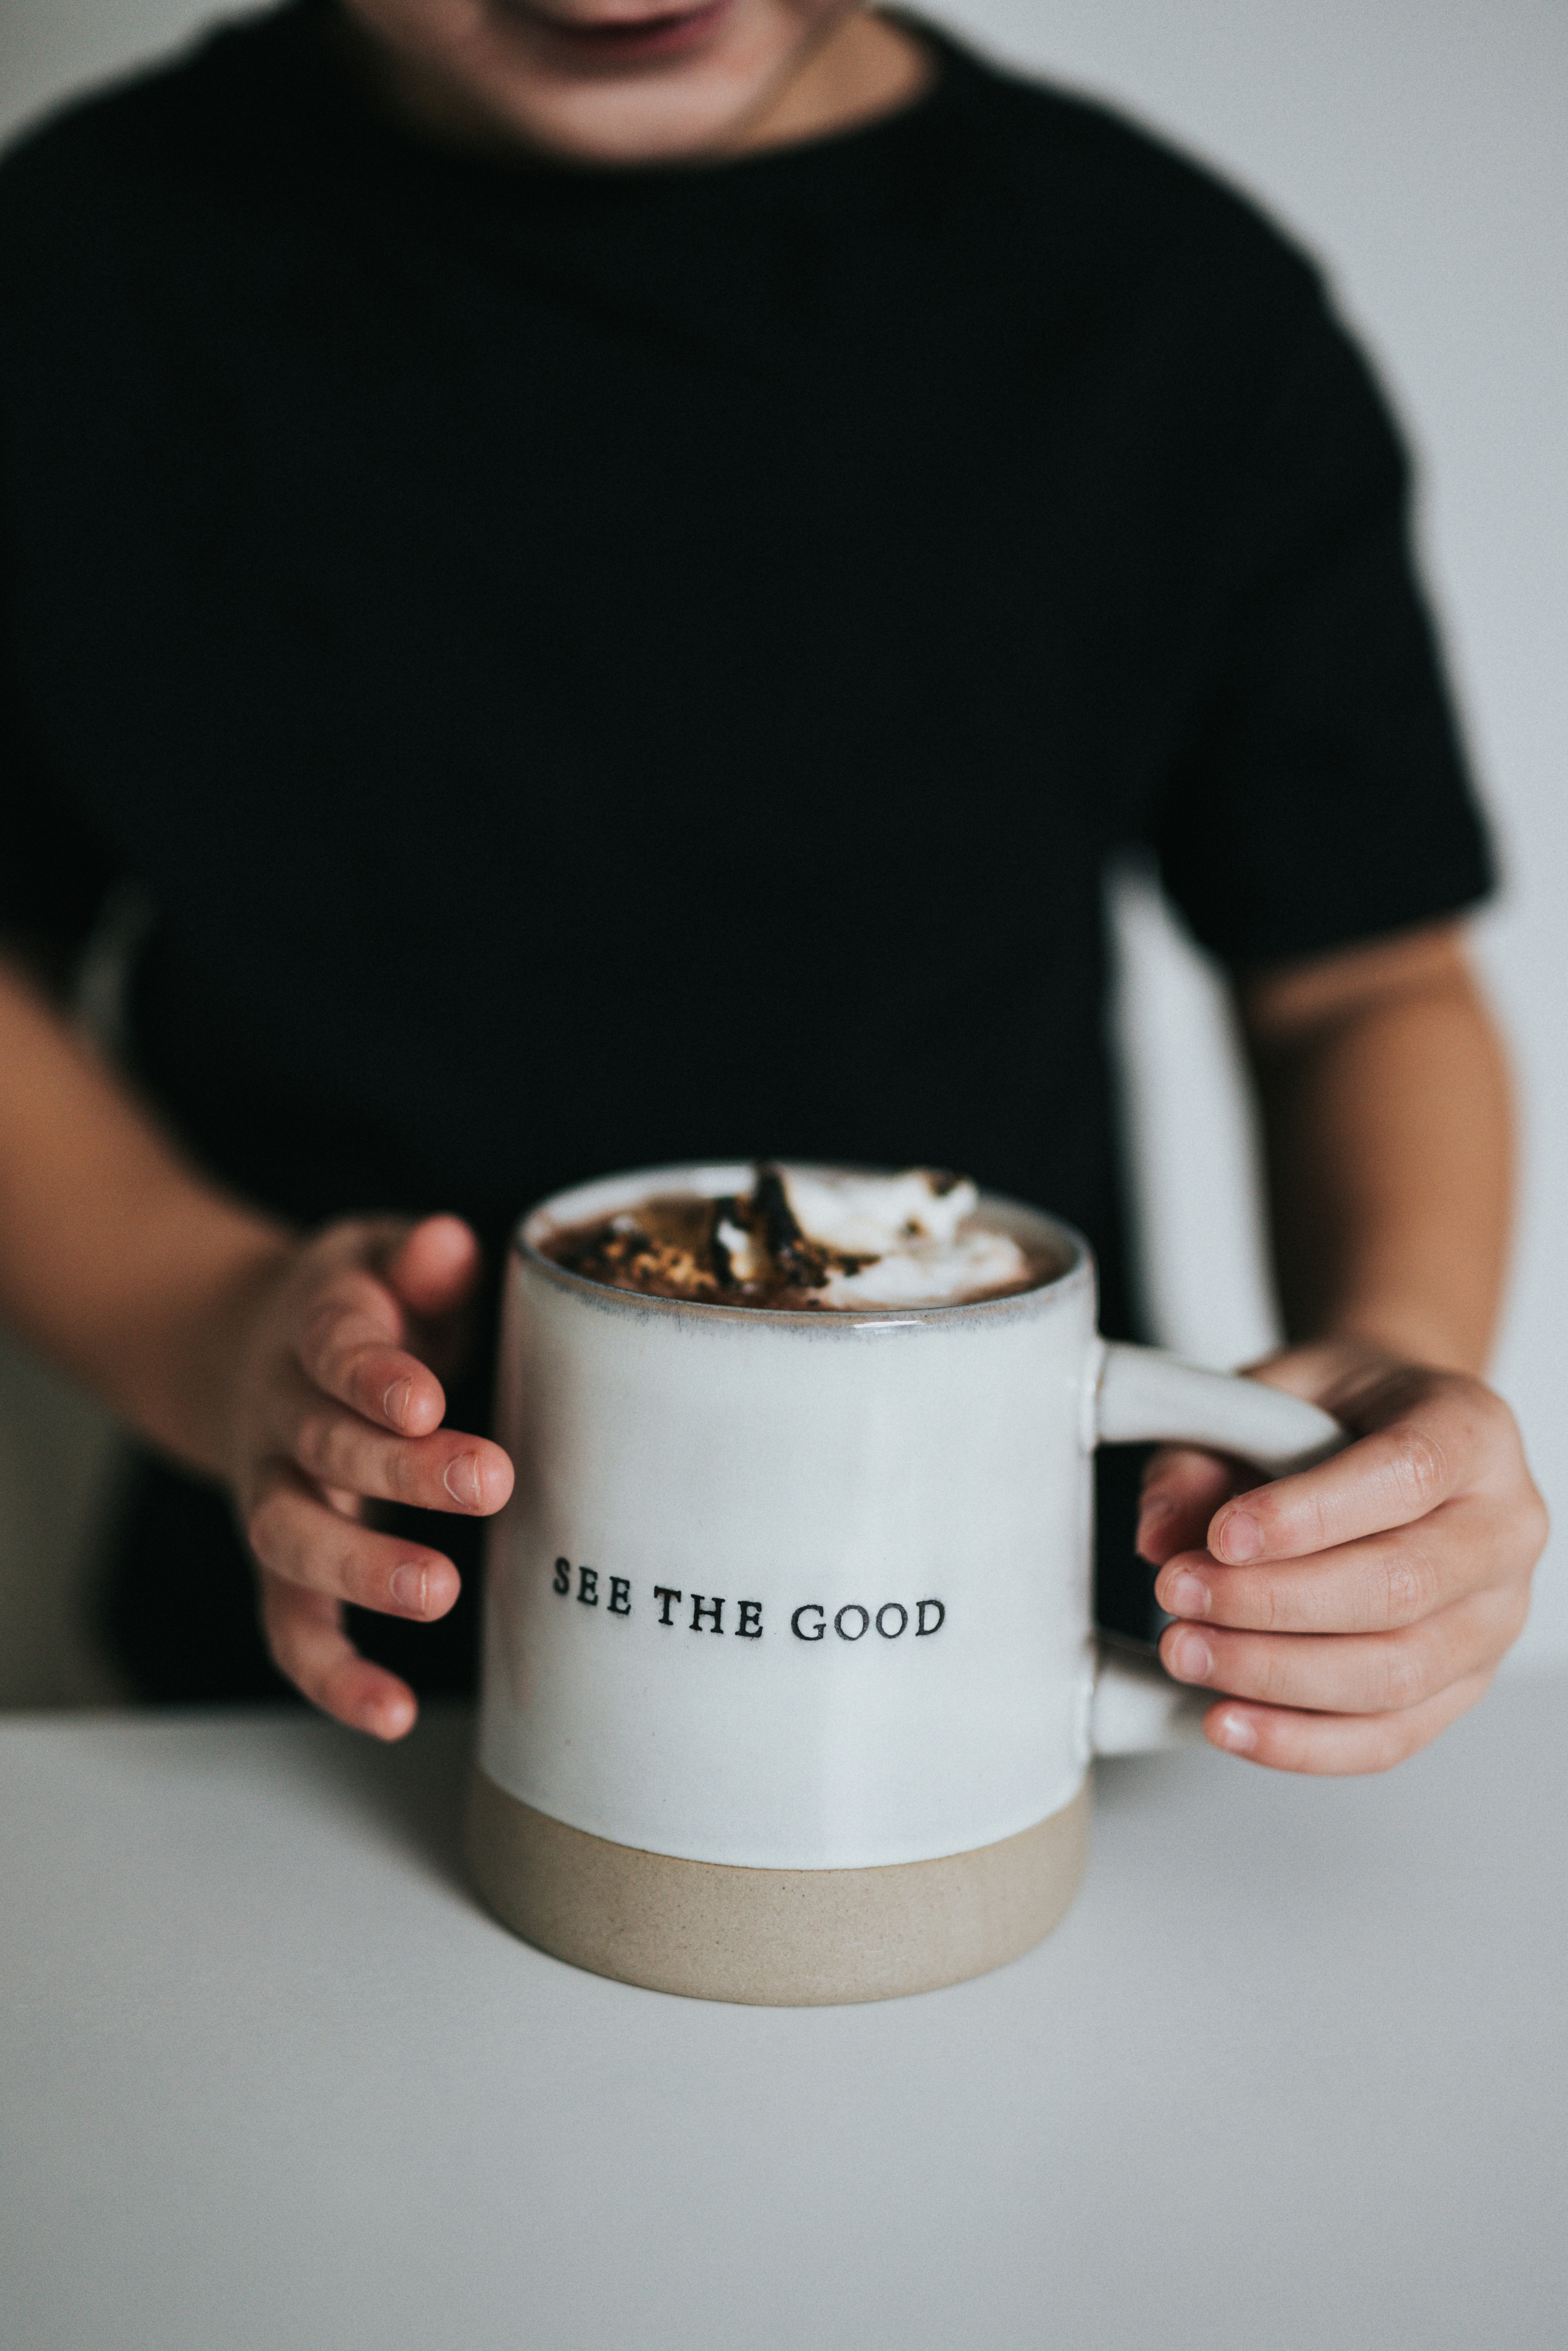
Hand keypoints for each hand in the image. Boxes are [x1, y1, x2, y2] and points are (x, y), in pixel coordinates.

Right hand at [222, 1215, 513, 1739]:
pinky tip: (390, 1711)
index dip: (374, 1376)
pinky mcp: (284, 1563)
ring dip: (362, 1571)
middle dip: (401, 1471)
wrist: (261, 1351)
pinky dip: (333, 1673)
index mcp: (313, 1338)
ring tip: (438, 1592)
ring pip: (293, 1542)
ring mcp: (274, 1497)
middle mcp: (280, 1420)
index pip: (335, 1352)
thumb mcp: (384, 1261)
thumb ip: (420, 1259)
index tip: (425, 1399)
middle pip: (323, 1450)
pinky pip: (291, 1627)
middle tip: (488, 1480)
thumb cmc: (362, 1309)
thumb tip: (448, 1240)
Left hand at [1138, 1342, 1546, 1772]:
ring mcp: (1494, 1615)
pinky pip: (1390, 1736)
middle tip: (1177, 1593)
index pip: (1407, 1474)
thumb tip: (1158, 1534)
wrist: (1386, 1438)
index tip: (1222, 1535)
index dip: (1309, 1513)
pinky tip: (1230, 1722)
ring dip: (1275, 1674)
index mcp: (1471, 1429)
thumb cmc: (1334, 1415)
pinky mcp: (1465, 1684)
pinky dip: (1302, 1742)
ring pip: (1397, 1673)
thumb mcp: (1263, 1397)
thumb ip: (1204, 1455)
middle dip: (1272, 1603)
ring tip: (1186, 1651)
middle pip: (1401, 1587)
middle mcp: (1504, 1525)